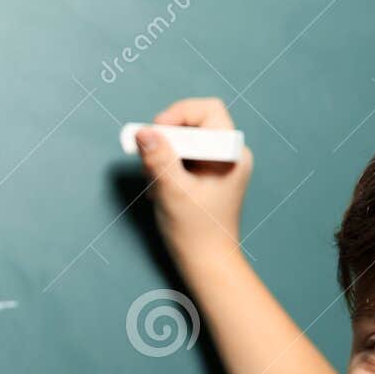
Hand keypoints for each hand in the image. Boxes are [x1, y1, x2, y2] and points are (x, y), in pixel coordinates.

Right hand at [136, 97, 253, 264]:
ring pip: (184, 142)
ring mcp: (217, 165)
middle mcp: (228, 154)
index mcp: (231, 154)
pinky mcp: (206, 176)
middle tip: (150, 162)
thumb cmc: (196, 232)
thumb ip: (158, 159)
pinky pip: (182, 158)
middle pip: (193, 124)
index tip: (156, 133)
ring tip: (157, 184)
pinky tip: (162, 190)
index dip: (179, 115)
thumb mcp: (173, 192)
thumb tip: (143, 132)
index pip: (207, 111)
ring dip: (163, 157)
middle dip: (166, 140)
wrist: (206, 262)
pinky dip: (167, 169)